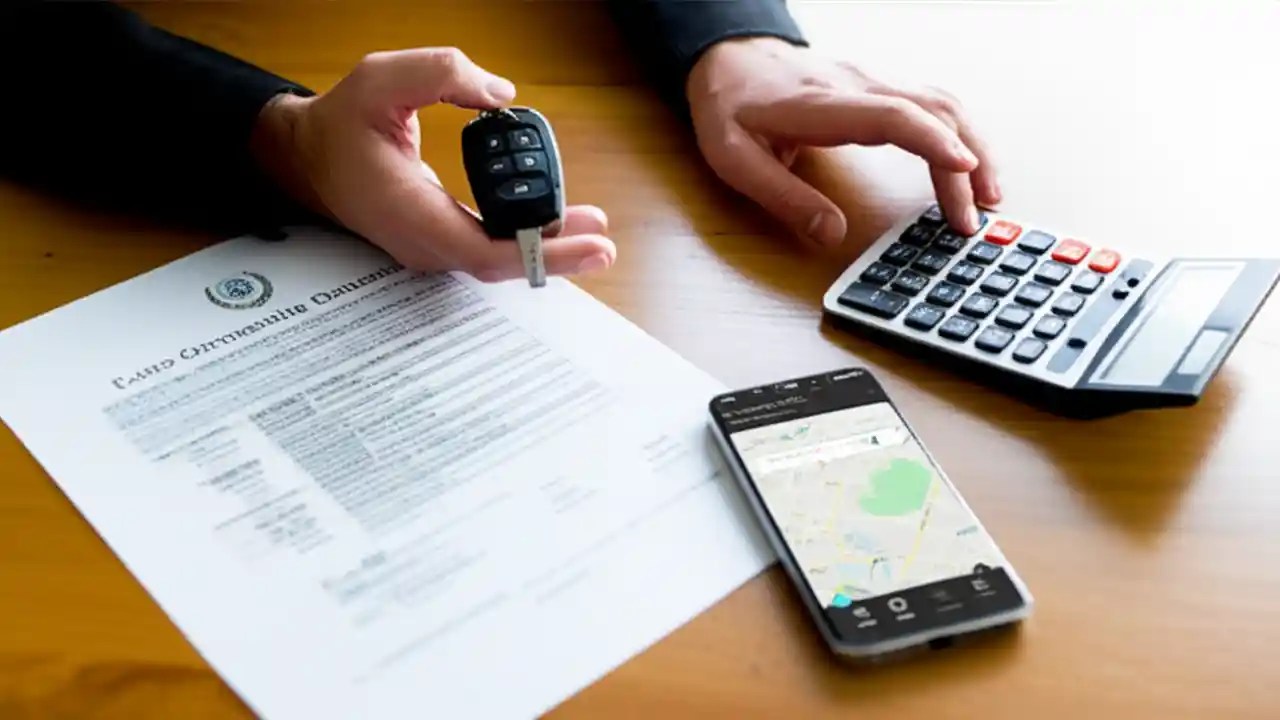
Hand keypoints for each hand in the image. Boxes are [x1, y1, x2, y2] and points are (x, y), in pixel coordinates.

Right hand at [250, 48, 615, 281]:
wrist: (306, 159)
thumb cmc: (340, 125)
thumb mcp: (381, 79)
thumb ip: (441, 75)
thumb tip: (500, 95)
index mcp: (409, 212)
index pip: (484, 249)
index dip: (539, 252)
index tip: (584, 245)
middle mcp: (423, 242)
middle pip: (500, 263)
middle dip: (557, 254)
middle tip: (604, 241)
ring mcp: (430, 247)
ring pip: (498, 259)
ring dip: (547, 246)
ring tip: (592, 229)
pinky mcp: (438, 240)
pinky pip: (489, 248)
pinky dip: (526, 239)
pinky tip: (557, 224)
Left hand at [685, 37, 999, 245]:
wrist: (729, 57)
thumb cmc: (730, 107)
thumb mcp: (735, 159)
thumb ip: (783, 198)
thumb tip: (832, 235)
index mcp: (822, 105)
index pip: (892, 116)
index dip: (931, 142)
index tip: (965, 171)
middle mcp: (858, 87)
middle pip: (932, 111)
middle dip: (967, 160)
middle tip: (979, 215)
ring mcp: (873, 82)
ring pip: (941, 104)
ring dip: (973, 146)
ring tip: (990, 196)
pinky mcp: (880, 89)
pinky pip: (932, 106)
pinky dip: (959, 135)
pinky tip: (969, 165)